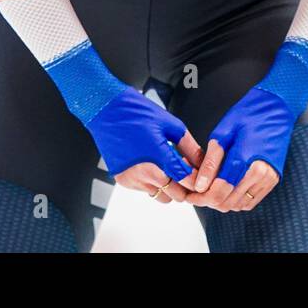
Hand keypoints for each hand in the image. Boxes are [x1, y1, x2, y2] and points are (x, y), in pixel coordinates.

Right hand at [85, 87, 202, 199]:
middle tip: (184, 169)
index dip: (196, 179)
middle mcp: (144, 173)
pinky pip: (146, 189)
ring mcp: (132, 179)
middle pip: (175, 195)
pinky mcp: (123, 180)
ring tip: (167, 166)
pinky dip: (152, 182)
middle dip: (184, 186)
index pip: (186, 181)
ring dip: (168, 186)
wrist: (106, 111)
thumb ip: (189, 147)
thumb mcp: (170, 125)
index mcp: (159, 157)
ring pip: (161, 195)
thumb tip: (201, 162)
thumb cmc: (138, 113)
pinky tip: (151, 164)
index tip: (199, 174)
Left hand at [185, 87, 294, 212]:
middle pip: (228, 201)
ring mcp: (268, 178)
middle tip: (196, 190)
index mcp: (245, 156)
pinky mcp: (273, 180)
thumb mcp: (223, 131)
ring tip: (209, 187)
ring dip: (221, 201)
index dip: (201, 196)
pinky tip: (226, 187)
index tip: (189, 193)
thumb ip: (211, 160)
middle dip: (208, 200)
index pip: (220, 189)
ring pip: (238, 205)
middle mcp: (260, 172)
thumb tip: (199, 184)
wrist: (277, 108)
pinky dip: (235, 200)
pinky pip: (250, 202)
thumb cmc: (249, 114)